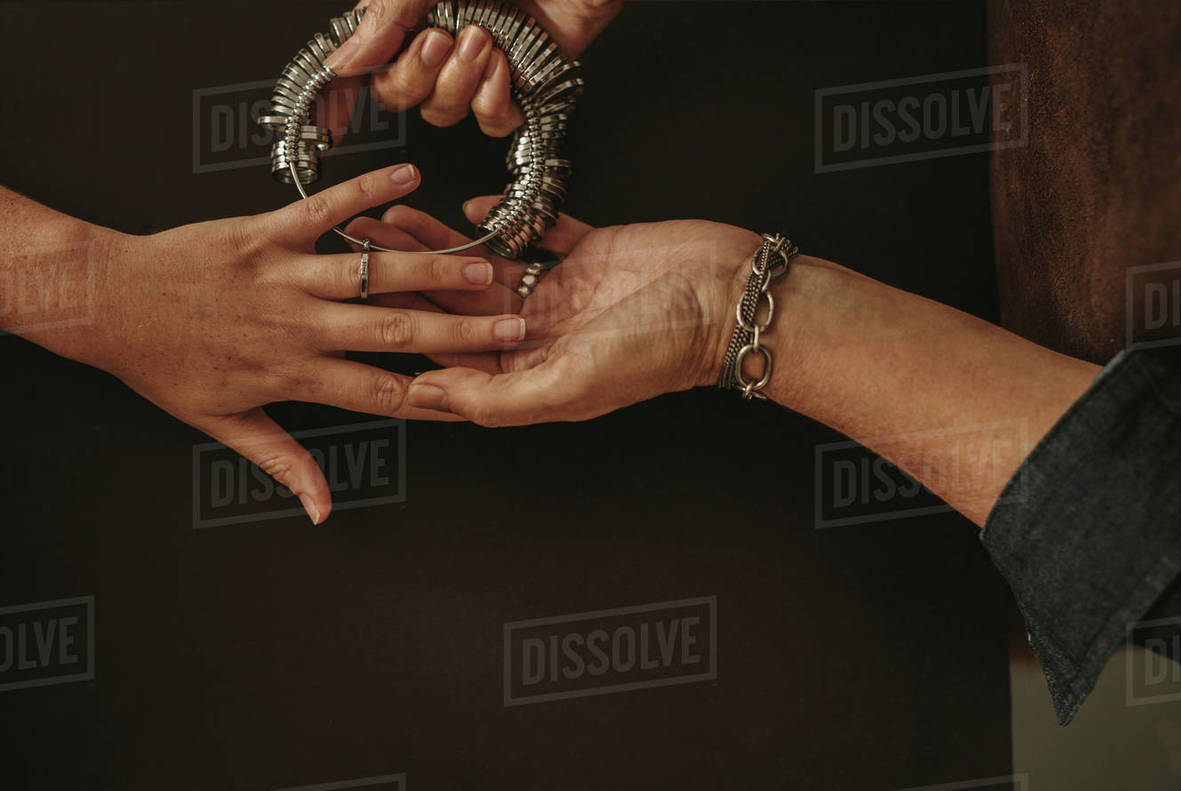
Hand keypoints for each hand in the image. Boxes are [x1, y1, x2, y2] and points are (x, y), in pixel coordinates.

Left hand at [41, 166, 522, 522]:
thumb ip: (282, 462)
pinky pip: (326, 209)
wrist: (105, 301)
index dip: (437, 398)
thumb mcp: (220, 424)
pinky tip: (411, 179)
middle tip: (513, 329)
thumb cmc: (161, 361)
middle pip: (394, 332)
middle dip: (461, 333)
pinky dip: (369, 192)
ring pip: (372, 272)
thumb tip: (322, 509)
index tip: (484, 399)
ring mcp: (285, 274)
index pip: (379, 394)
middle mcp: (297, 325)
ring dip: (434, 268)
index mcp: (292, 374)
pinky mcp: (267, 230)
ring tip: (485, 267)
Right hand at [323, 0, 622, 136]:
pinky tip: (505, 65)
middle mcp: (438, 34)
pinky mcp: (521, 79)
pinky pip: (492, 120)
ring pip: (443, 110)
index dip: (340, 94)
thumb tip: (344, 61)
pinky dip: (494, 100)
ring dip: (459, 82)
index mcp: (409, 8)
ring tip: (484, 38)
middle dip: (414, 76)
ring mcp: (478, 61)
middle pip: (398, 94)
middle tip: (441, 38)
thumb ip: (387, 15)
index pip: (362, 58)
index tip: (330, 123)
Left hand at [358, 196, 763, 424]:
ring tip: (391, 220)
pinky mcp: (589, 250)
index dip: (401, 331)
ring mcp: (565, 291)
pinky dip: (508, 220)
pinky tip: (472, 208)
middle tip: (357, 247)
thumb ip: (496, 398)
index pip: (453, 357)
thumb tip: (427, 398)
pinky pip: (538, 234)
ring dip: (440, 245)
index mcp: (533, 373)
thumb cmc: (658, 349)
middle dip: (406, 278)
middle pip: (458, 307)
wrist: (728, 296)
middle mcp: (542, 334)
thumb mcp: (569, 386)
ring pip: (487, 267)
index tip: (354, 305)